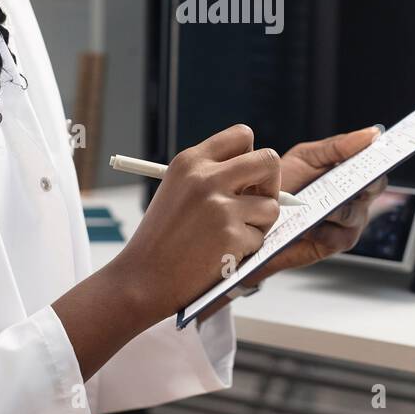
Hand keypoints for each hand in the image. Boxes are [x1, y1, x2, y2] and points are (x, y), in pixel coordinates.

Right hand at [107, 124, 281, 325]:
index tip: (248, 176)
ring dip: (259, 224)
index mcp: (190, 161)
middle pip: (268, 160)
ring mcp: (220, 207)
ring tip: (231, 236)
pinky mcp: (232, 236)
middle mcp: (206, 178)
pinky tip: (220, 255)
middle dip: (272, 183)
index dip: (252, 156)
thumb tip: (261, 176)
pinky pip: (260, 237)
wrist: (142, 279)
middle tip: (261, 201)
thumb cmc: (162, 238)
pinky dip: (246, 250)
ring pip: (271, 205)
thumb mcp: (178, 190)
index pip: (241, 135)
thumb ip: (213, 176)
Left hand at [257, 126, 388, 279]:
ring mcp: (348, 224)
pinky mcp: (333, 244)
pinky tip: (304, 224)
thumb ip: (338, 146)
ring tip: (310, 201)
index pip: (376, 169)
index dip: (383, 160)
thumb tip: (373, 133)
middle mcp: (356, 201)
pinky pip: (335, 237)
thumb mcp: (307, 157)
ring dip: (332, 207)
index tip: (382, 150)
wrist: (256, 209)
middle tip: (344, 175)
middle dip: (361, 182)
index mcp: (352, 177)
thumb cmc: (285, 182)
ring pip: (352, 213)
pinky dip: (319, 229)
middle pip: (372, 190)